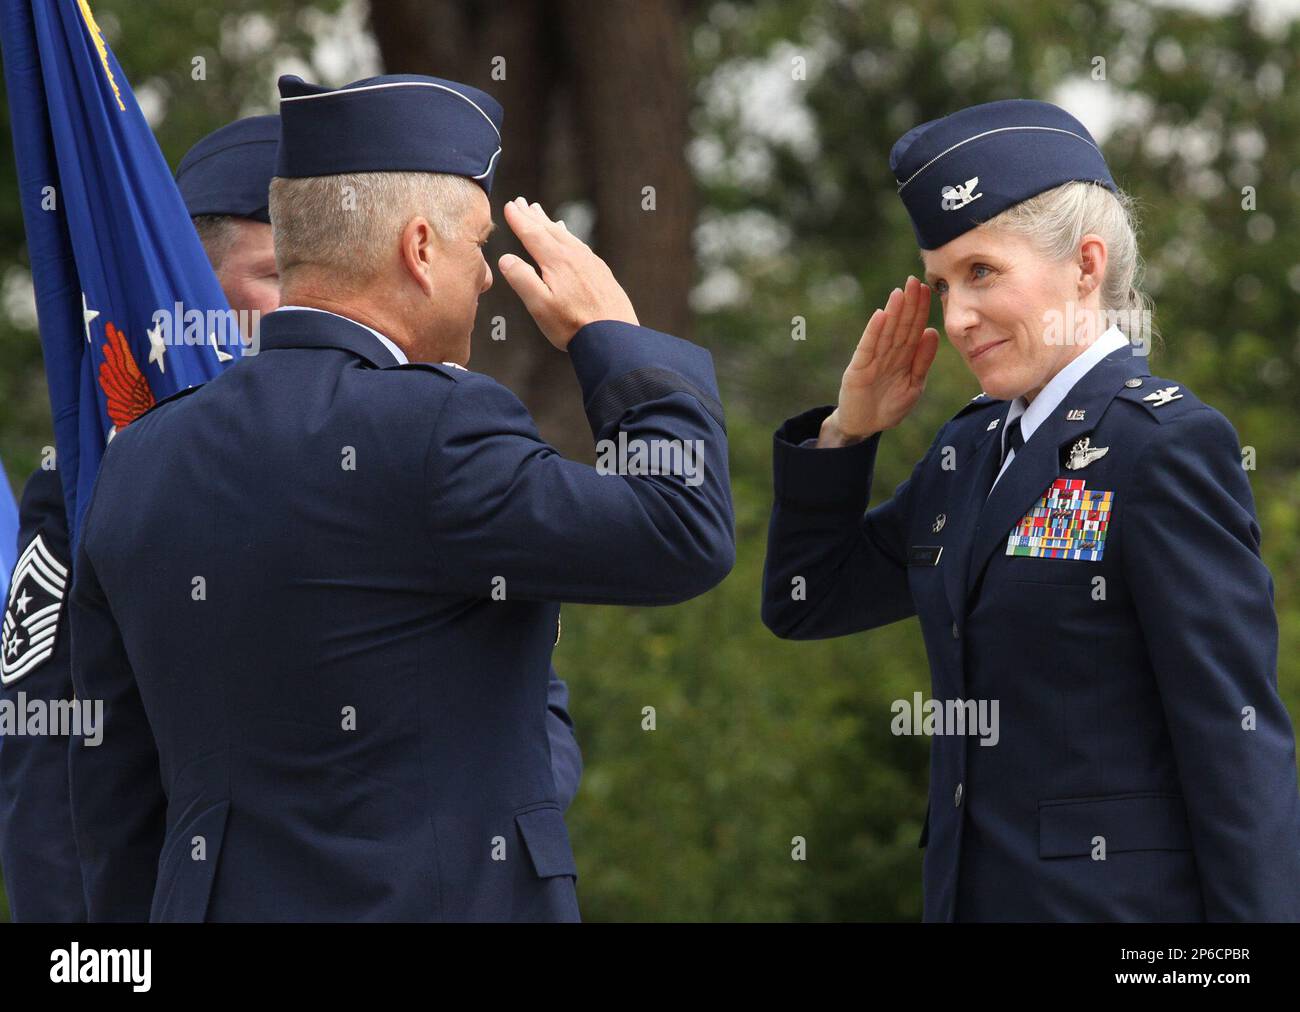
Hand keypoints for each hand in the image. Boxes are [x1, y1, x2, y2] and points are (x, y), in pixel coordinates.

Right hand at [498, 197, 638, 349]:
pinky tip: (570, 240)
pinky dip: (569, 237)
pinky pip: (581, 246)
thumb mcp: (539, 306)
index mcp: (557, 261)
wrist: (615, 337)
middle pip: (549, 230)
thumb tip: (506, 258)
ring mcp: (591, 263)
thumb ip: (522, 279)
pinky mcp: (602, 273)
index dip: (519, 220)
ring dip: (551, 224)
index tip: (509, 206)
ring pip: (566, 236)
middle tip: (522, 202)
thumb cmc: (574, 326)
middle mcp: (575, 256)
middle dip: (533, 216)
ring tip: (541, 215)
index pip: (532, 234)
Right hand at [819, 276, 939, 446]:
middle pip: (900, 326)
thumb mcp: (914, 385)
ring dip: (893, 312)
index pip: (914, 329)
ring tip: (899, 293)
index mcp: (904, 357)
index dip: (920, 310)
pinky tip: (880, 315)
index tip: (928, 289)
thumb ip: (922, 361)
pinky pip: (868, 348)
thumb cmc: (889, 407)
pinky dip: (873, 332)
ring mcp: (872, 360)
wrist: (864, 427)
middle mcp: (888, 354)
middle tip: (914, 280)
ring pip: (886, 332)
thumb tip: (932, 332)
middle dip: (908, 304)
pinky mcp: (858, 370)